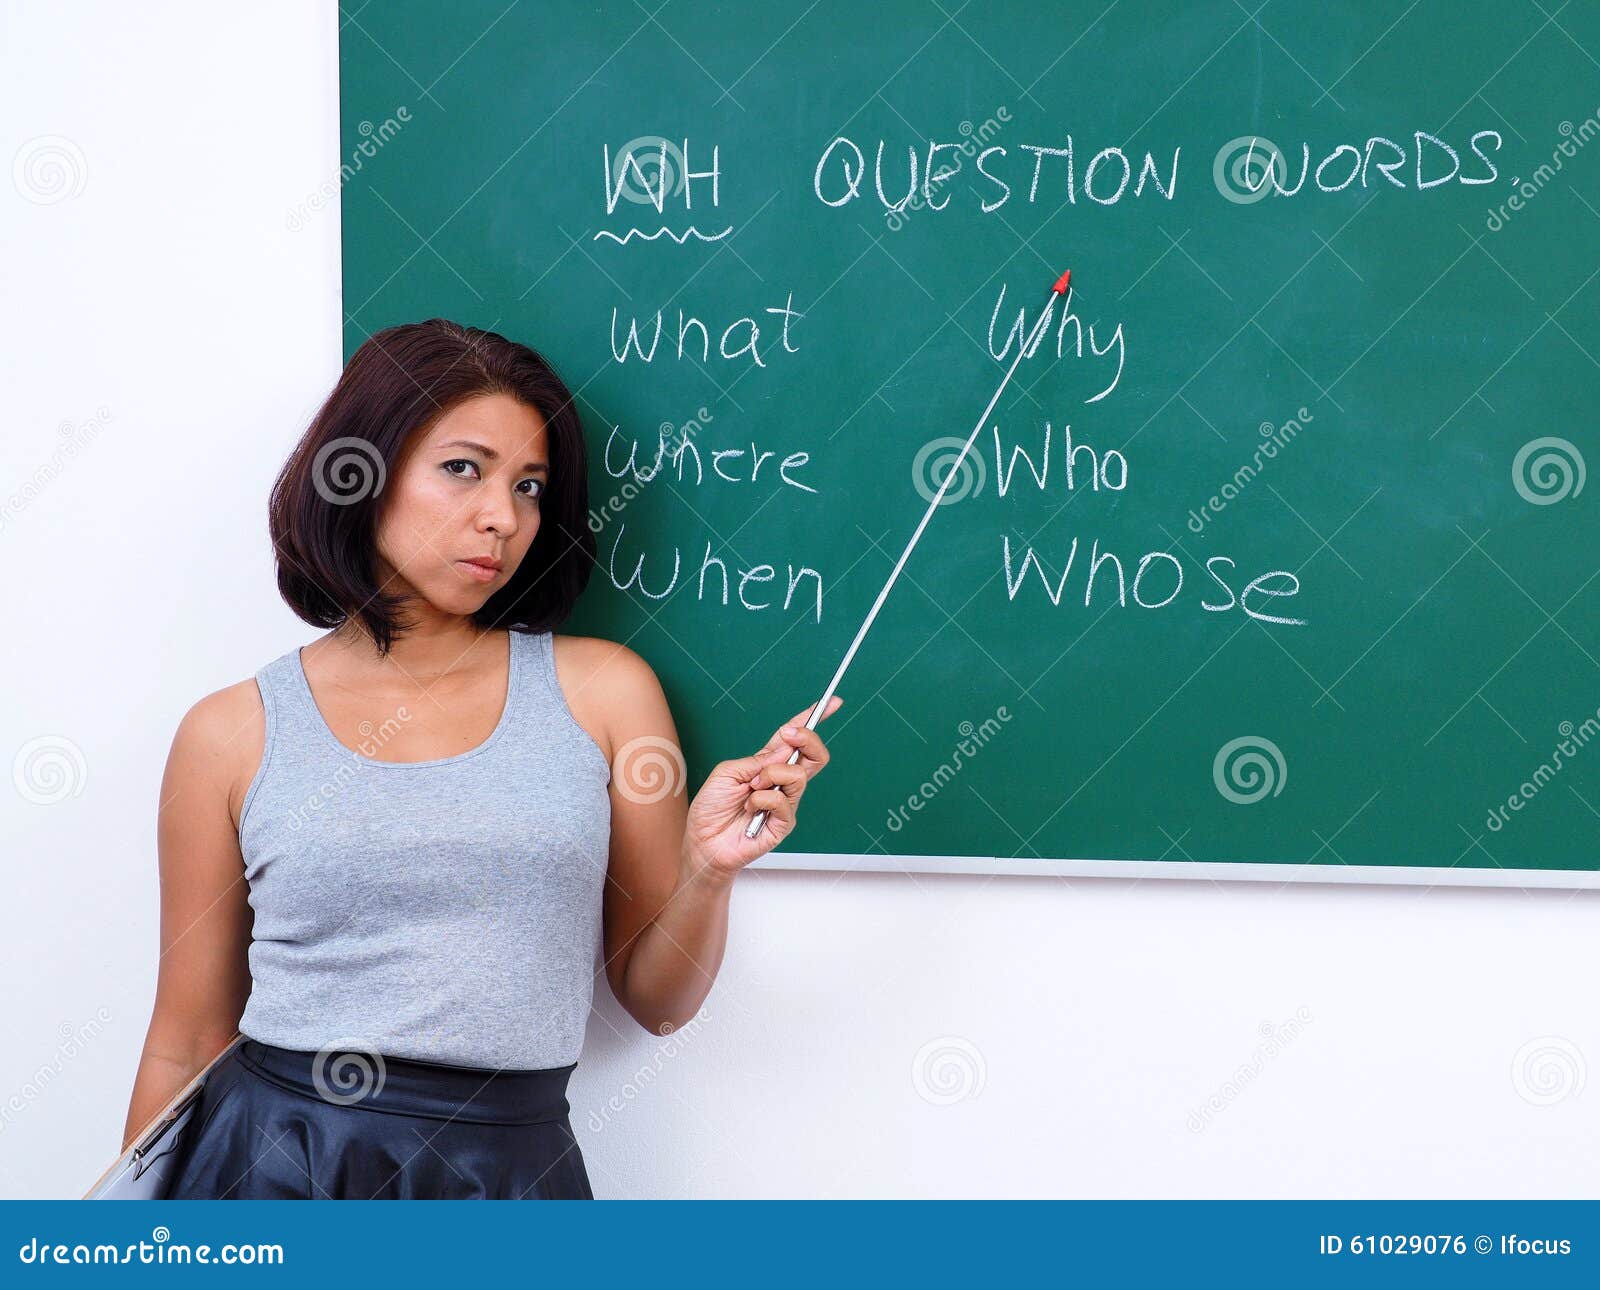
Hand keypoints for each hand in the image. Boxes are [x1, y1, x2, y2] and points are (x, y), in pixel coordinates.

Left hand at [683, 696, 841, 877]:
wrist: (703, 842)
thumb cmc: (711, 808)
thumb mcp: (726, 772)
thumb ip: (757, 759)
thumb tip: (786, 750)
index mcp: (766, 765)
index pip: (794, 740)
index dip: (812, 720)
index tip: (832, 702)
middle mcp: (780, 782)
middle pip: (813, 756)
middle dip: (807, 739)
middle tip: (790, 736)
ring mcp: (784, 802)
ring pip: (798, 775)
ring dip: (772, 774)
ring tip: (752, 787)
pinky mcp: (783, 823)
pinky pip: (783, 801)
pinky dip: (762, 799)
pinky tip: (750, 808)